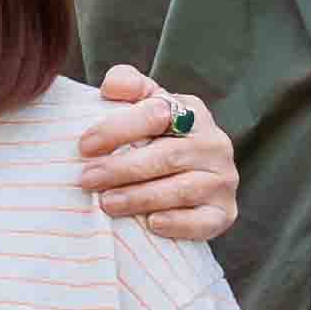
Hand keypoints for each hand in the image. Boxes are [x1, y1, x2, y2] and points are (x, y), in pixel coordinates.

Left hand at [76, 66, 238, 240]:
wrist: (188, 179)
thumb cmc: (157, 138)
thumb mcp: (145, 105)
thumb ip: (128, 85)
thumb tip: (111, 87)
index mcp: (193, 112)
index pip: (156, 115)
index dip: (118, 129)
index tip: (85, 146)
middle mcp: (214, 143)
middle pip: (167, 156)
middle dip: (122, 169)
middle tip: (87, 179)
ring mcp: (222, 179)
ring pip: (182, 190)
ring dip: (141, 197)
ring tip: (106, 203)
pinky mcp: (225, 212)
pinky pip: (203, 221)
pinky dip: (177, 223)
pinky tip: (151, 224)